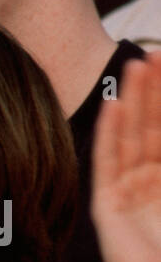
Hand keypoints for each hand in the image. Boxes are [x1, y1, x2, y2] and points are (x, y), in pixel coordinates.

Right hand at [94, 52, 160, 261]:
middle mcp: (149, 185)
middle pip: (153, 129)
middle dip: (156, 93)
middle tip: (158, 54)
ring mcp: (127, 194)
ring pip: (131, 139)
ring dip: (134, 104)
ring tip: (138, 68)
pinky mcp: (108, 206)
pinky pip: (106, 163)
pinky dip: (110, 134)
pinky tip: (113, 107)